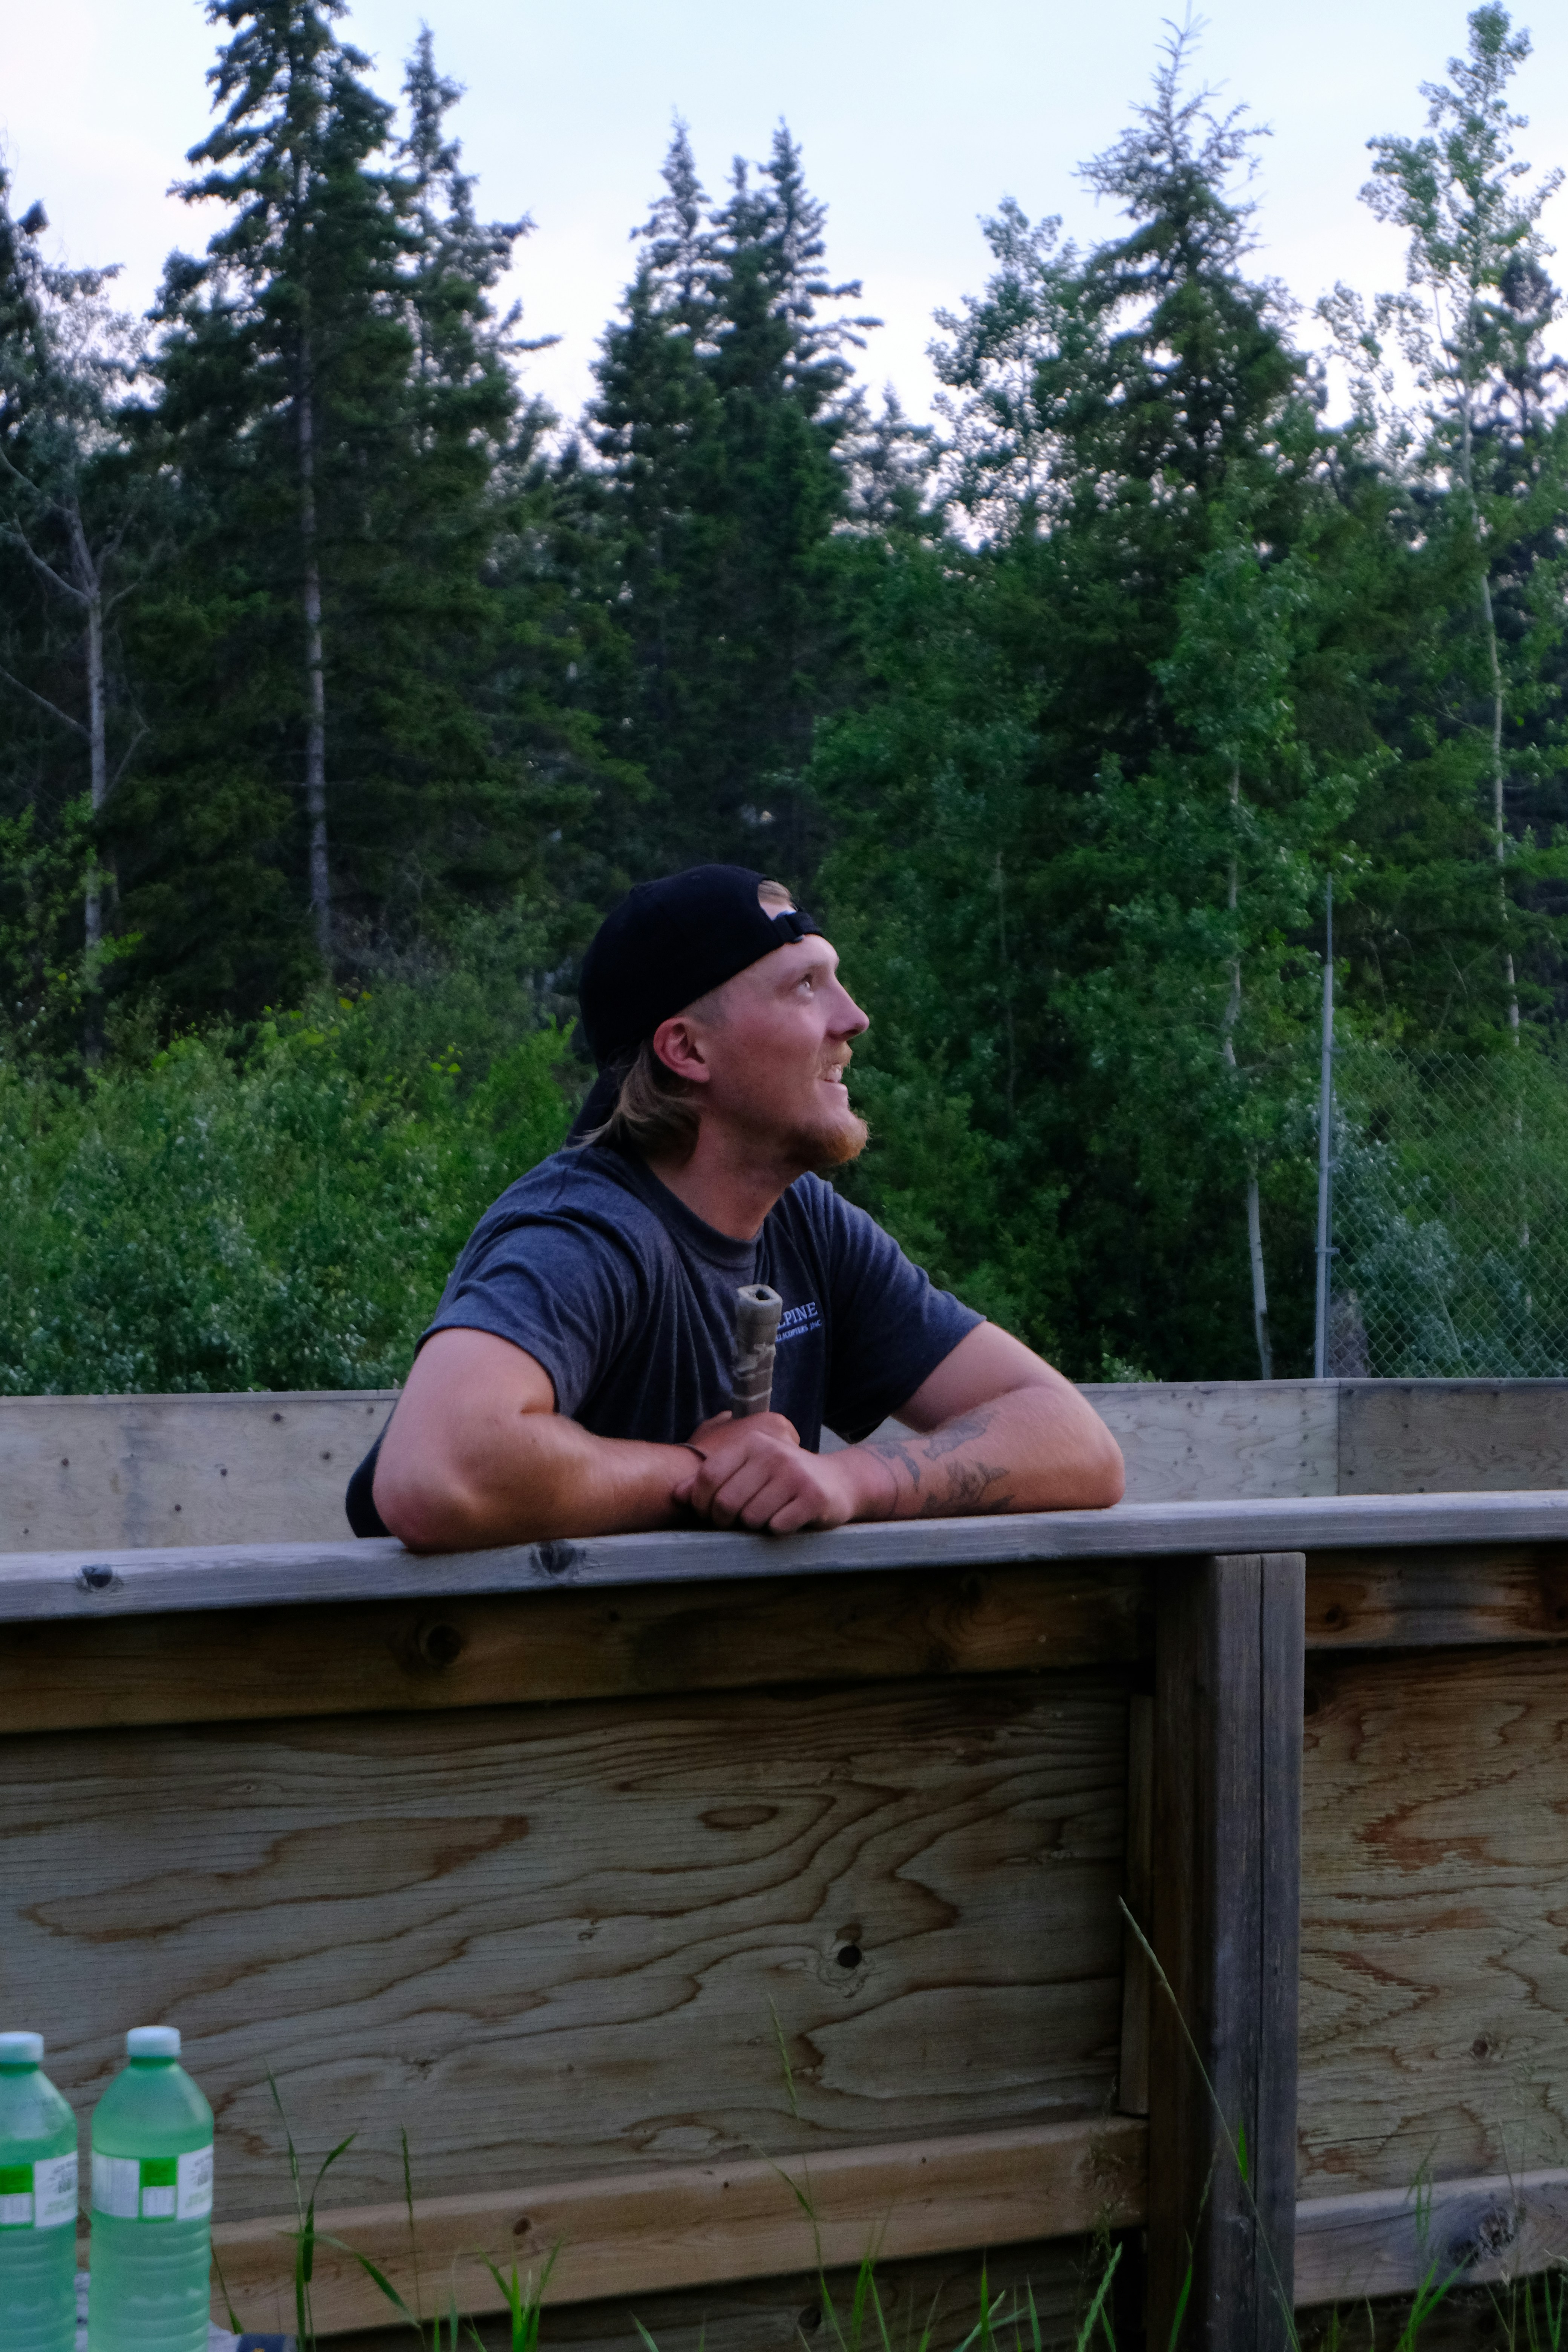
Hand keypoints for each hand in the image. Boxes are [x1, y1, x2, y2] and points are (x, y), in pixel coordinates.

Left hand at [673, 1411, 857, 1533]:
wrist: (838, 1482)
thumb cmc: (783, 1479)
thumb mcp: (749, 1470)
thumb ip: (713, 1479)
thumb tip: (676, 1495)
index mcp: (752, 1442)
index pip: (707, 1477)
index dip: (700, 1504)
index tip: (708, 1515)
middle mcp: (772, 1452)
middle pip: (726, 1502)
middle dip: (725, 1521)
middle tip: (736, 1522)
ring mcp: (794, 1473)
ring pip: (750, 1518)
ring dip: (754, 1526)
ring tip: (766, 1515)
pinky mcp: (812, 1497)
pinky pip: (776, 1527)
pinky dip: (777, 1530)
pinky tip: (787, 1519)